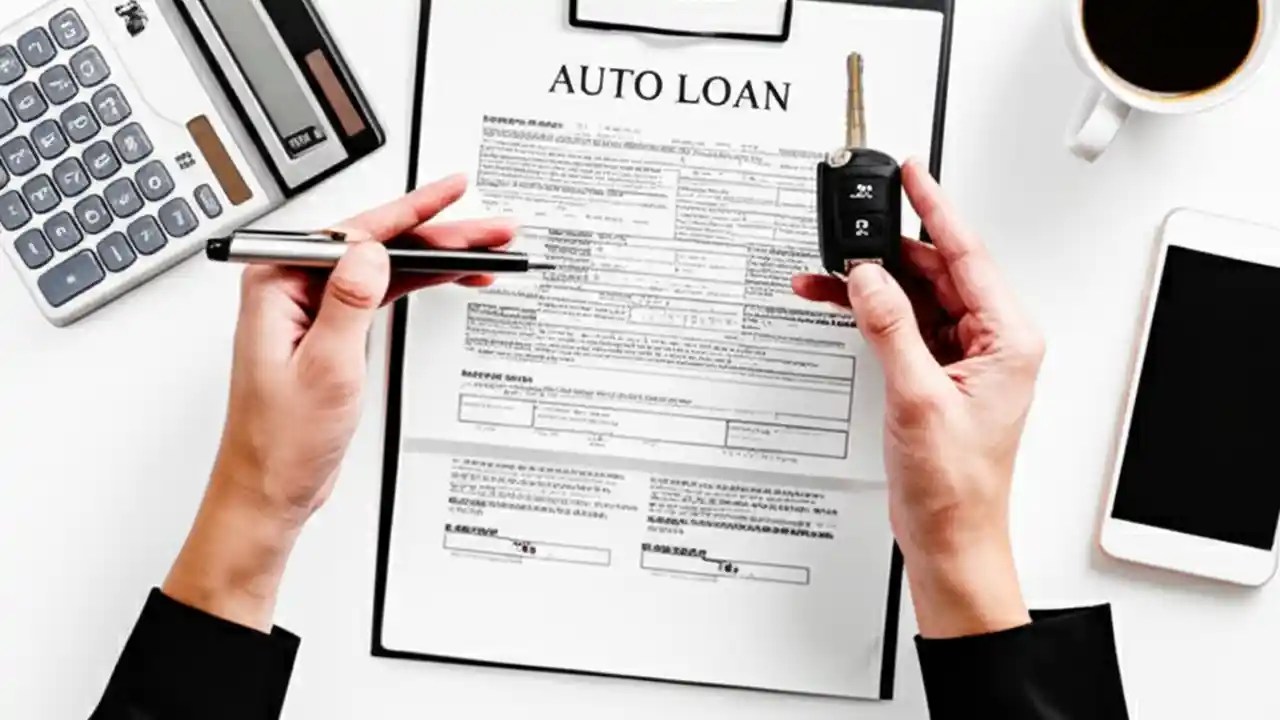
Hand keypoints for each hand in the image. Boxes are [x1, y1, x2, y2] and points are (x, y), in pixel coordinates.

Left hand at [164, 175, 515, 630]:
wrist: (270, 489)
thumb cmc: (280, 441)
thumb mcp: (323, 369)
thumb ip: (348, 304)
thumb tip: (370, 251)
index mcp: (277, 284)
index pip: (358, 232)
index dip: (414, 210)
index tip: (452, 193)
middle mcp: (293, 287)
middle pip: (380, 244)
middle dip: (441, 234)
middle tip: (493, 230)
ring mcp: (314, 308)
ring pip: (389, 266)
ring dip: (439, 258)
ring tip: (488, 251)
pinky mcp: (332, 329)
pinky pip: (385, 292)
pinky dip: (422, 284)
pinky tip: (452, 278)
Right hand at [793, 159, 1042, 638]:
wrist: (947, 536)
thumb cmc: (955, 485)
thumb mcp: (918, 397)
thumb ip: (891, 328)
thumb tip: (869, 278)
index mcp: (1008, 339)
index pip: (967, 255)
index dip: (936, 209)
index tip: (914, 174)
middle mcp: (989, 342)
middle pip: (935, 271)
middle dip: (888, 252)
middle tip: (849, 232)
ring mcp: (962, 357)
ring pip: (913, 296)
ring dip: (871, 285)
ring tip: (828, 272)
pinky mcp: (935, 372)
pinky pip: (902, 324)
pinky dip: (870, 314)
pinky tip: (840, 303)